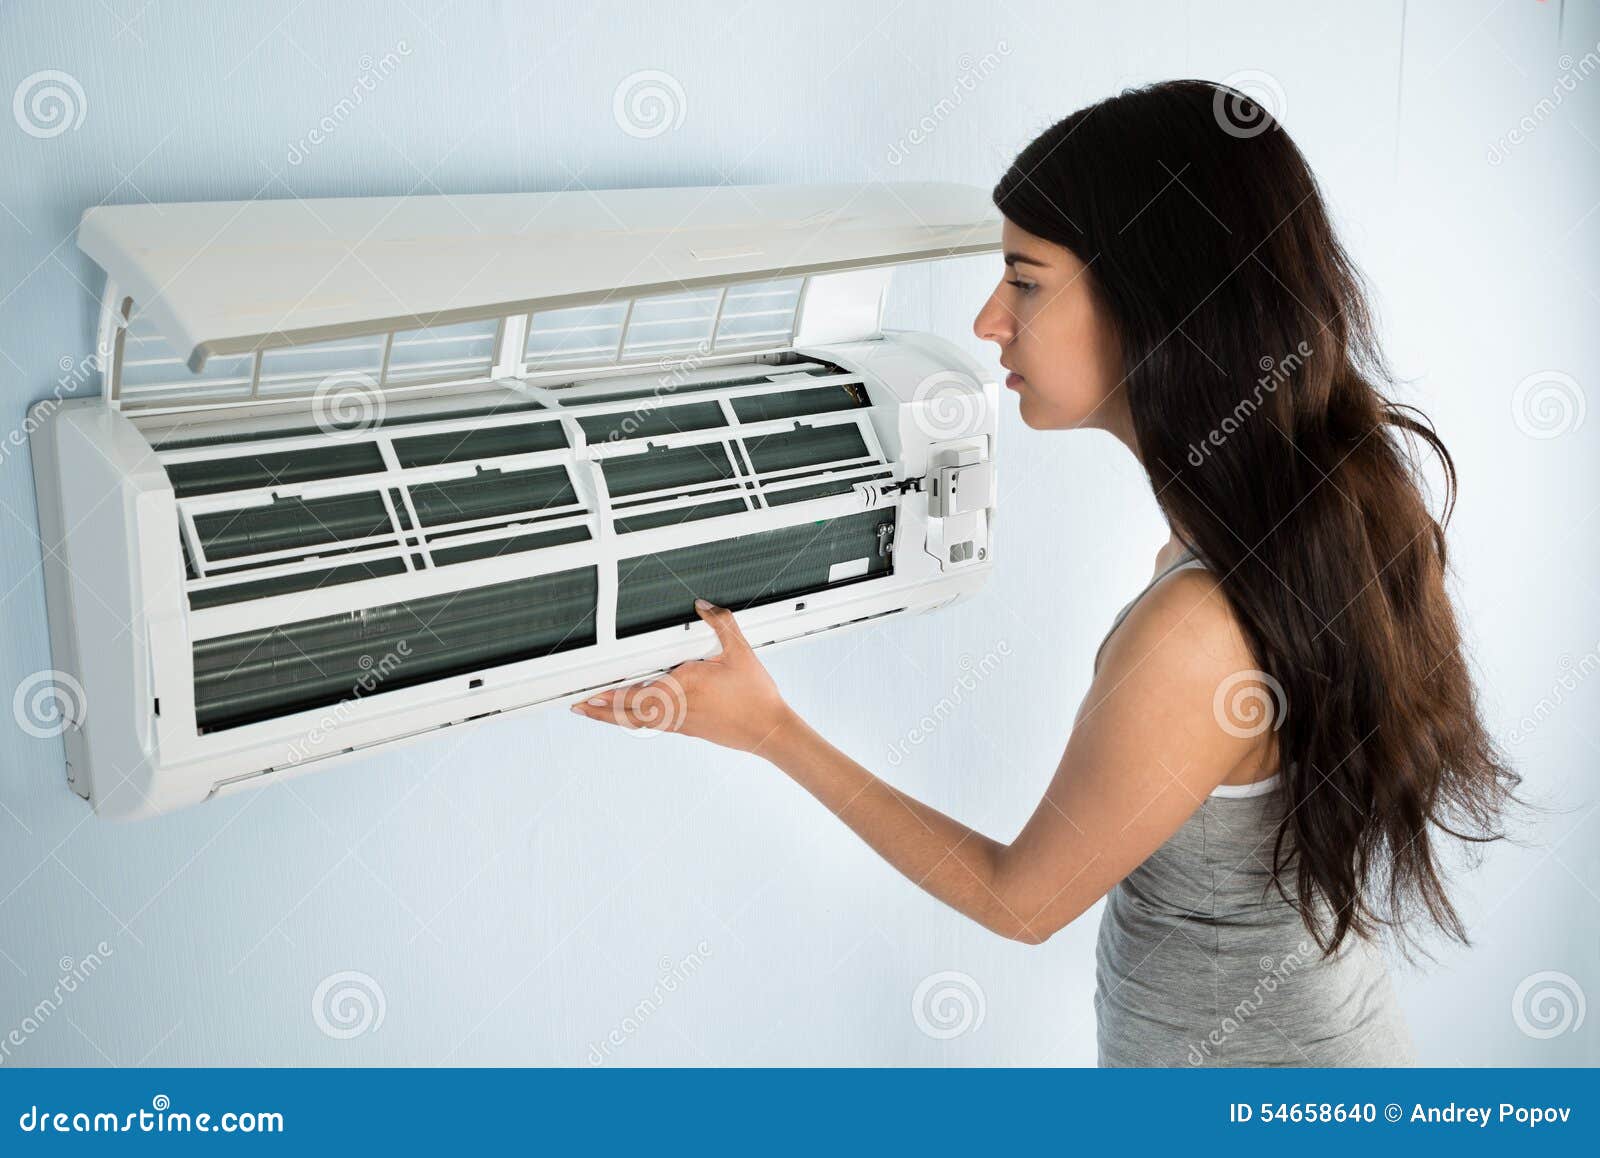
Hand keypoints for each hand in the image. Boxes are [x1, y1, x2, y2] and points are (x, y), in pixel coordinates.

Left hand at [570, 599, 796, 752]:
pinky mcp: (687, 729)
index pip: (638, 691)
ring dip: (613, 717)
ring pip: (637, 722)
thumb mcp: (740, 652)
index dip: (610, 694)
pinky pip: (651, 725)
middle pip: (628, 712)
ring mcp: (679, 721)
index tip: (590, 692)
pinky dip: (633, 721)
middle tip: (578, 705)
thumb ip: (721, 623)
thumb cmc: (755, 696)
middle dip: (601, 709)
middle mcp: (675, 707)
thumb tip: (703, 605)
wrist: (767, 730)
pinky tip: (629, 717)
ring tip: (593, 712)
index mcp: (683, 686)